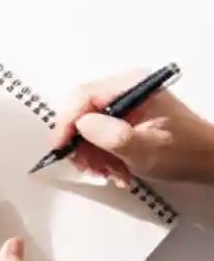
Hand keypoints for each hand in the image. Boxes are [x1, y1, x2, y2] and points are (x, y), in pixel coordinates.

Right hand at [52, 71, 213, 184]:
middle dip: (83, 145)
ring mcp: (125, 104)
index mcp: (131, 86)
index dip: (67, 123)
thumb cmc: (183, 153)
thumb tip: (81, 125)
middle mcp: (124, 89)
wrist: (208, 161)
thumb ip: (112, 135)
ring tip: (111, 174)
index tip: (62, 149)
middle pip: (82, 112)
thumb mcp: (146, 148)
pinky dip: (103, 156)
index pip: (82, 96)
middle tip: (92, 169)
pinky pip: (100, 134)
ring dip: (94, 155)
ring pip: (88, 127)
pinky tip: (118, 170)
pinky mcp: (125, 118)